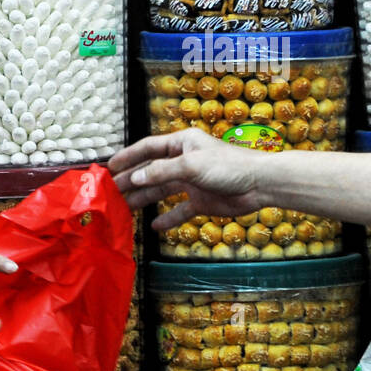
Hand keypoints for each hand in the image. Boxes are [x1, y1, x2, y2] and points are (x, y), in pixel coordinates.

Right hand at [109, 130, 268, 230]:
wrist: (261, 185)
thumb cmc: (229, 166)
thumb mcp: (191, 165)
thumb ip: (160, 172)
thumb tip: (135, 178)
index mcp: (182, 144)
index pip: (148, 149)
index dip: (128, 157)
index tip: (109, 168)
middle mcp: (184, 161)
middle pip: (151, 171)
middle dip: (131, 181)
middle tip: (111, 192)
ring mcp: (192, 182)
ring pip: (161, 191)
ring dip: (144, 199)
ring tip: (124, 209)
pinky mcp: (201, 200)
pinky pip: (179, 210)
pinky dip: (167, 218)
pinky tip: (154, 225)